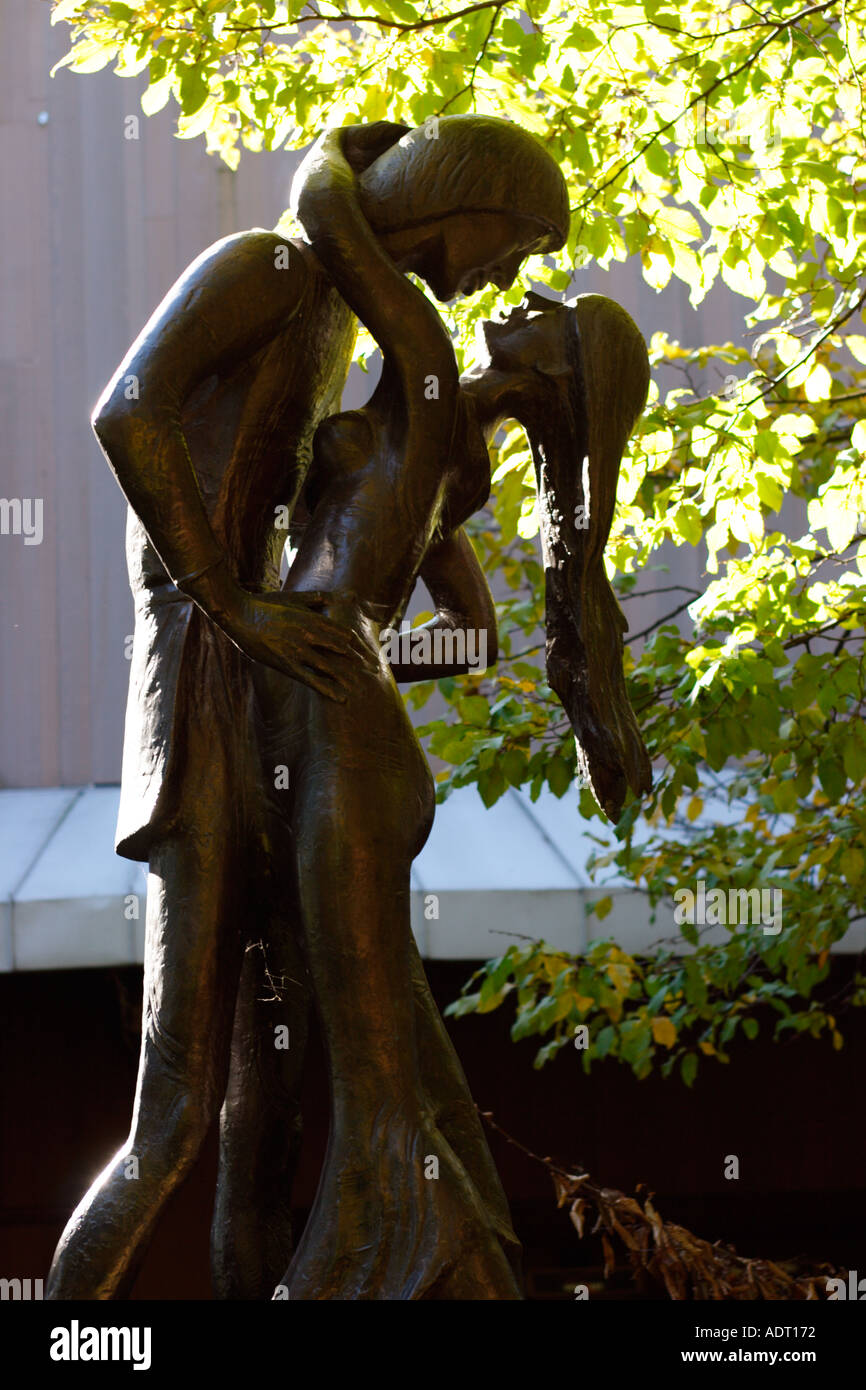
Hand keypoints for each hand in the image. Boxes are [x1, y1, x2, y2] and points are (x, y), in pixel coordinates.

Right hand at [215, 586, 377, 701]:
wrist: (239, 613)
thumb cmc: (265, 604)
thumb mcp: (294, 598)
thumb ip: (318, 599)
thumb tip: (338, 596)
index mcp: (313, 618)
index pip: (345, 634)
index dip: (361, 646)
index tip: (373, 655)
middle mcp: (309, 633)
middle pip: (343, 649)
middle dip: (361, 662)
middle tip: (376, 672)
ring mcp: (298, 649)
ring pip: (330, 665)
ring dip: (348, 677)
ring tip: (362, 688)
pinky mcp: (285, 663)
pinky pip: (310, 679)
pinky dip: (327, 689)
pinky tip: (340, 698)